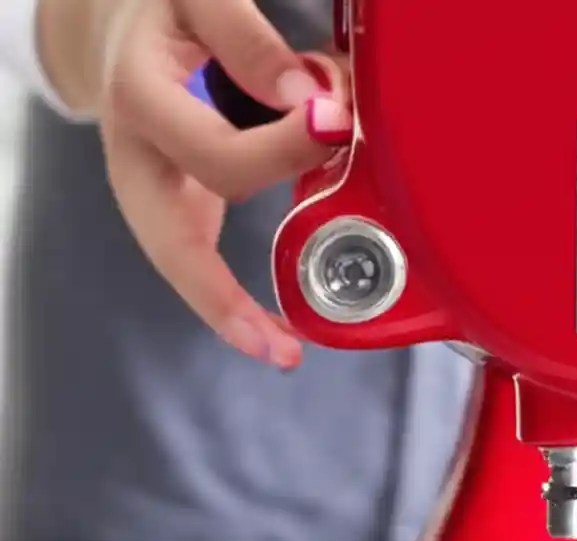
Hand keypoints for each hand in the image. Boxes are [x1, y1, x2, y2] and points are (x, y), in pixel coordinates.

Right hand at [39, 0, 352, 368]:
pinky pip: (196, 261)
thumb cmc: (169, 10)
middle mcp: (136, 154)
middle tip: (307, 306)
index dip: (279, 147)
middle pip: (174, 234)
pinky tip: (275, 338)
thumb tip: (311, 102)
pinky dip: (233, 302)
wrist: (121, 23)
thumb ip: (248, 40)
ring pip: (178, 261)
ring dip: (229, 310)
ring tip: (280, 351)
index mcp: (140, 95)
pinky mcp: (175, 204)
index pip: (210, 146)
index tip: (336, 125)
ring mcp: (150, 188)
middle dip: (235, 274)